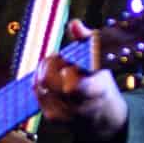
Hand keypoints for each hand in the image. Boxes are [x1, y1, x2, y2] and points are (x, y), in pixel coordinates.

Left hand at [35, 20, 128, 141]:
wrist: (105, 118)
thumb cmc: (101, 83)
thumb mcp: (101, 60)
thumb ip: (87, 40)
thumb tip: (74, 24)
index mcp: (94, 90)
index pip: (71, 83)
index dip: (61, 68)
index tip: (63, 58)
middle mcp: (78, 106)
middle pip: (49, 81)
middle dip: (49, 64)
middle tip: (56, 57)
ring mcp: (64, 114)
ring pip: (41, 87)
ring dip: (43, 72)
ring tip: (54, 66)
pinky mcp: (54, 118)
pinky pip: (38, 95)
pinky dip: (40, 83)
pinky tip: (50, 78)